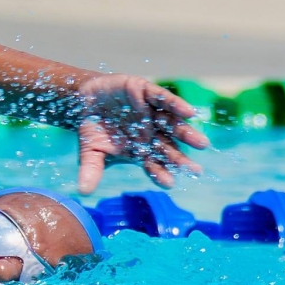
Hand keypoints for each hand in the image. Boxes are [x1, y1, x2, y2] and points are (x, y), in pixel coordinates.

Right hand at [74, 74, 210, 193]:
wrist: (86, 99)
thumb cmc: (93, 129)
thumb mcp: (90, 150)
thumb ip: (91, 169)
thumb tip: (83, 192)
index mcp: (139, 150)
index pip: (153, 165)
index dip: (161, 174)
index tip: (170, 183)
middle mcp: (150, 133)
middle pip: (168, 148)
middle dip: (181, 159)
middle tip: (195, 171)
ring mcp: (150, 113)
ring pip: (171, 124)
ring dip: (186, 133)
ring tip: (201, 144)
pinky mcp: (146, 93)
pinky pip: (163, 98)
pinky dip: (175, 104)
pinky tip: (189, 113)